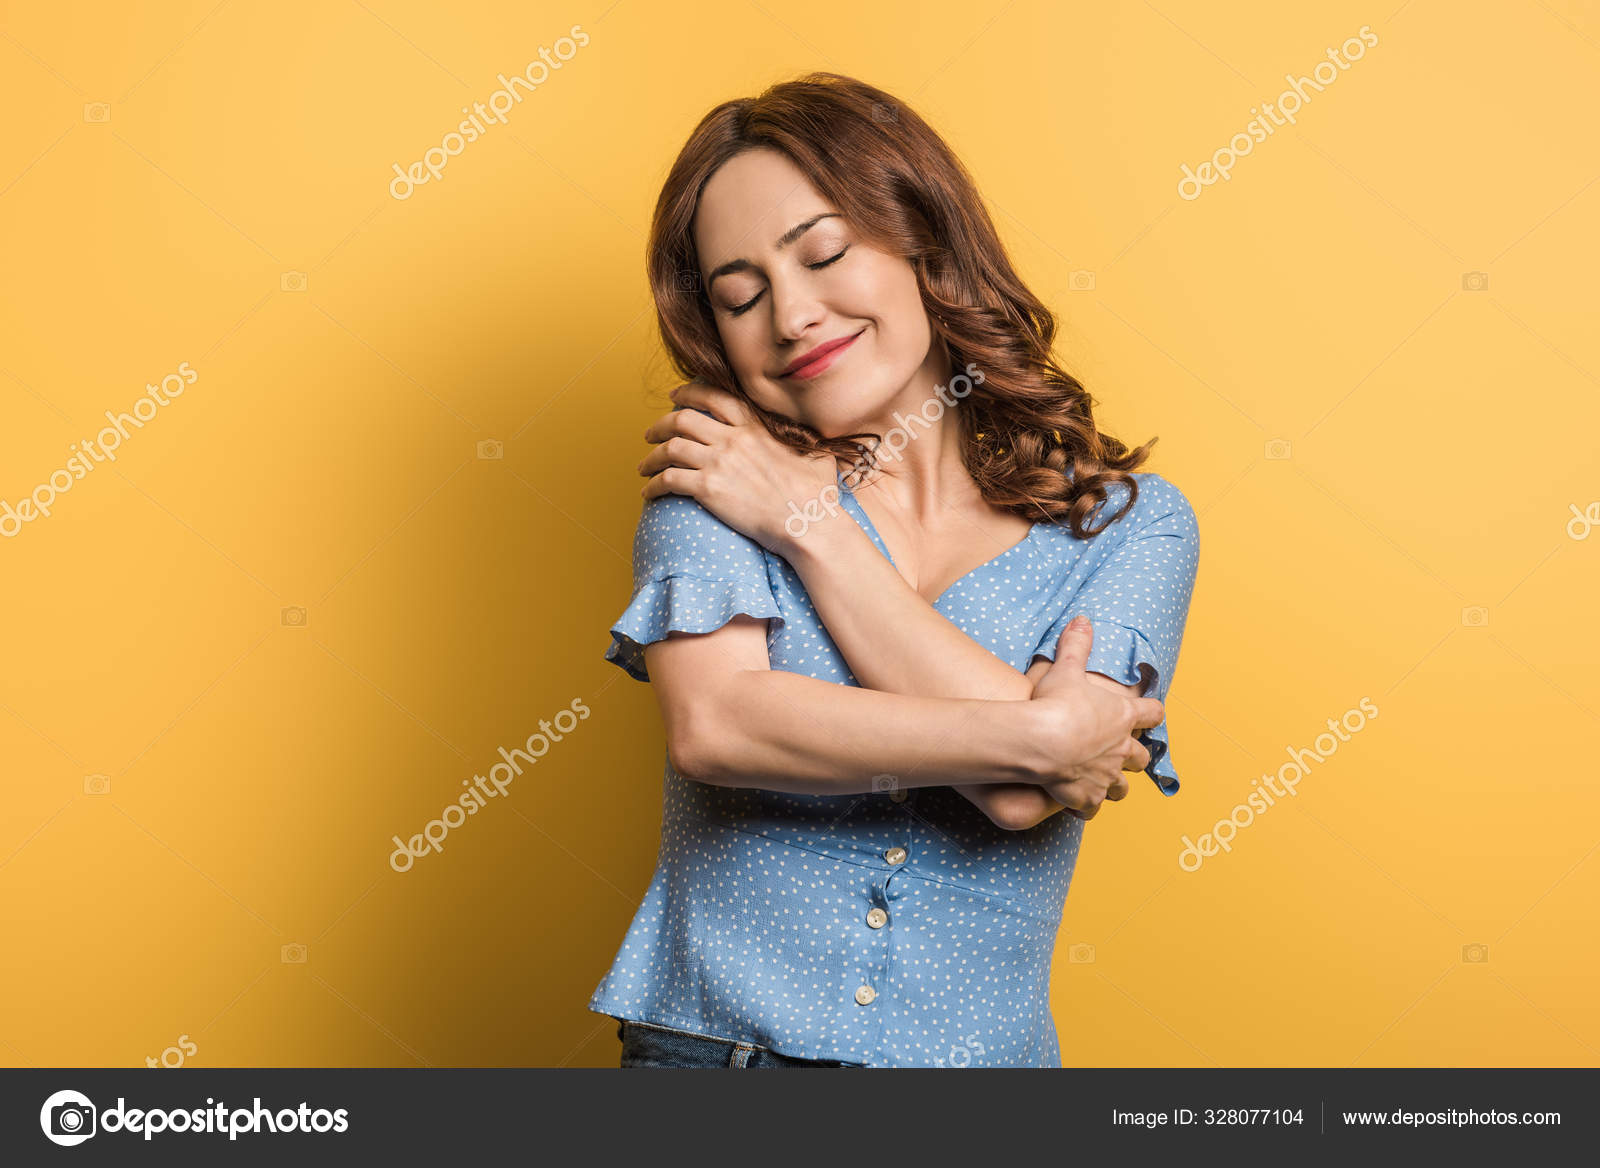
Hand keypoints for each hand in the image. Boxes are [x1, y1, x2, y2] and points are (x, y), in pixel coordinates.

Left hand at [637, 380, 838, 555]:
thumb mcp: (815, 453)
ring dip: (651, 456)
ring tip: (644, 466)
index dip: (689, 392)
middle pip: (682, 420)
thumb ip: (804, 439)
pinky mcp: (708, 489)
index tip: (676, 396)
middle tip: (650, 434)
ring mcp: (719, 462)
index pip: (714, 397)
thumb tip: (811, 436)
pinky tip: (648, 493)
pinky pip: (669, 480)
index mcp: (755, 427)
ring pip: (670, 448)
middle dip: (660, 425)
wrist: (807, 522)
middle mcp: (733, 439)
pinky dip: (653, 485)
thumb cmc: (816, 494)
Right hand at [1025, 618, 1164, 820]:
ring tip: (1104, 783)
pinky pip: (1093, 809)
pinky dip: (1087, 807)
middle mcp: (1121, 749)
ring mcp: (1106, 776)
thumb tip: (1083, 619)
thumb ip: (1077, 645)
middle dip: (1135, 755)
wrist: (1044, 743)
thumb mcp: (1067, 669)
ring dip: (1115, 784)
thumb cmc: (1058, 704)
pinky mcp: (1087, 798)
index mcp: (1122, 717)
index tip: (1153, 712)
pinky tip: (1078, 804)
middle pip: (1141, 756)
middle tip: (1125, 752)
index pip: (1152, 713)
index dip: (1153, 712)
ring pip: (1122, 788)